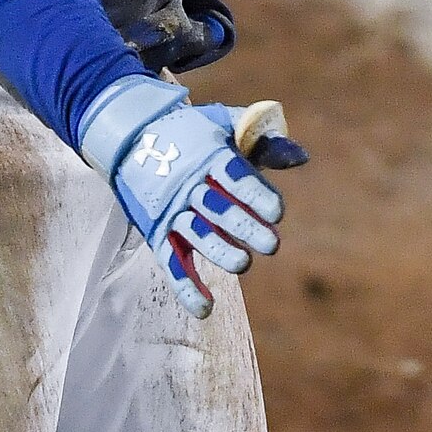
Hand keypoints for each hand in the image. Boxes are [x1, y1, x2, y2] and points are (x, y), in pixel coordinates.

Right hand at [77, 76, 302, 316]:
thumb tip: (301, 157)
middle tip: (272, 245)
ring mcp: (171, 211)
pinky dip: (185, 286)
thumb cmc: (190, 131)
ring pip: (195, 235)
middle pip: (218, 209)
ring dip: (218, 251)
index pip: (235, 177)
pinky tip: (205, 308)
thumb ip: (261, 138)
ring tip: (242, 265)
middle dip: (244, 227)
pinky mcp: (157, 232)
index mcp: (208, 156)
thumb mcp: (222, 122)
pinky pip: (171, 262)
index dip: (256, 195)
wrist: (130, 135)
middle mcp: (187, 185)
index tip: (277, 213)